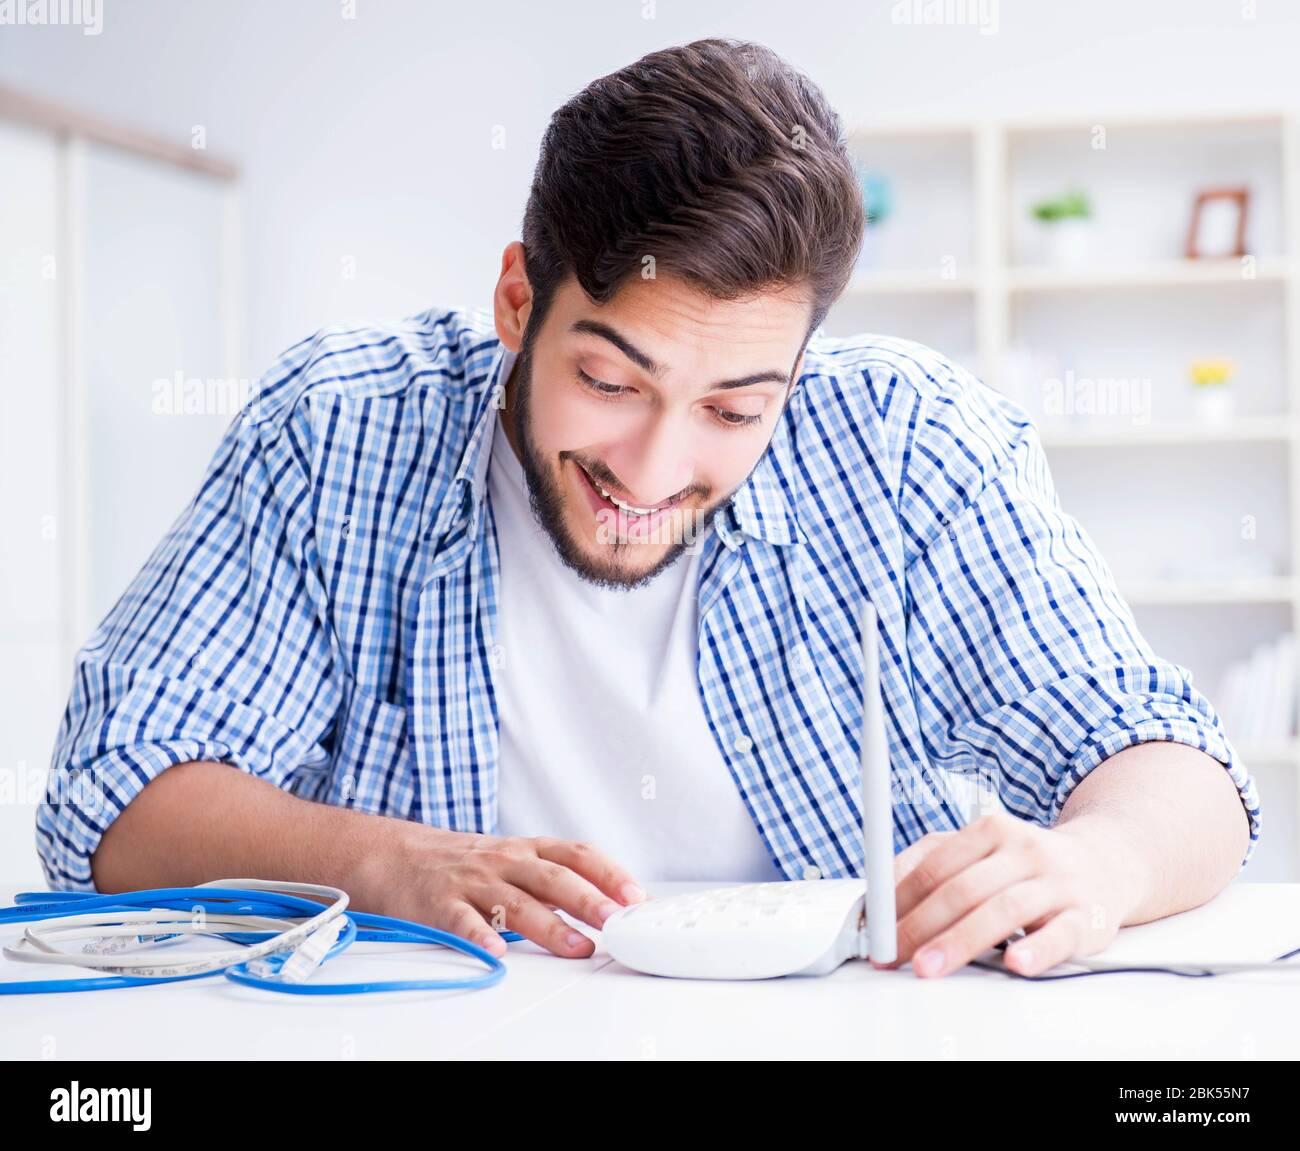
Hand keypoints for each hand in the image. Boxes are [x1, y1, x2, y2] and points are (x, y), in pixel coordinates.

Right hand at [354, 826, 646, 958]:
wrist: (397, 856)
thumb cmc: (466, 863)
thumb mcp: (515, 859)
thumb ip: (556, 878)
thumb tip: (611, 904)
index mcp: (527, 849)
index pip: (576, 854)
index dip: (609, 873)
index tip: (636, 897)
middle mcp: (504, 861)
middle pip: (553, 878)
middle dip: (589, 899)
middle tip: (616, 922)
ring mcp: (473, 881)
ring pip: (516, 902)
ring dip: (550, 926)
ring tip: (577, 947)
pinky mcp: (440, 904)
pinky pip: (463, 921)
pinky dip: (481, 936)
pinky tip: (498, 953)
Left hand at [873, 810, 1138, 977]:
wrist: (1105, 863)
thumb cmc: (1025, 862)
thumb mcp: (978, 849)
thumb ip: (928, 865)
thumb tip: (877, 901)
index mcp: (990, 830)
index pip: (934, 866)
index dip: (898, 900)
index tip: (873, 929)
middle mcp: (1023, 851)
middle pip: (962, 889)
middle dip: (920, 925)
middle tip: (892, 955)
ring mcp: (1057, 883)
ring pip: (1002, 910)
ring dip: (959, 941)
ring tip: (929, 966)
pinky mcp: (1088, 917)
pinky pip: (1060, 934)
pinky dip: (1037, 949)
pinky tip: (1016, 963)